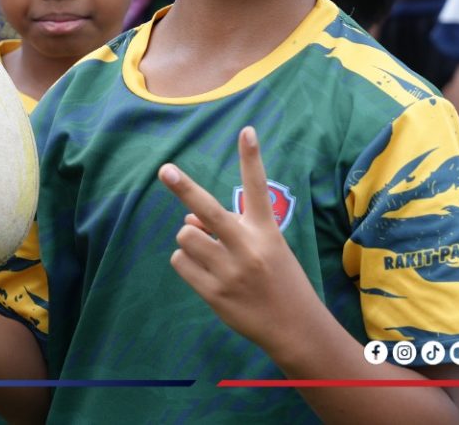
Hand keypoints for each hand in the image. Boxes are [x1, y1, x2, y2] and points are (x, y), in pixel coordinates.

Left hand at [159, 127, 322, 350]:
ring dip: (190, 240)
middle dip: (184, 188)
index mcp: (265, 231)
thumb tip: (187, 217)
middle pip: (208, 210)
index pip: (257, 188)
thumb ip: (227, 228)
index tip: (246, 130)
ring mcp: (229, 270)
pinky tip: (205, 273)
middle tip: (165, 170)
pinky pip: (180, 261)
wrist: (294, 327)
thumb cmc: (278, 279)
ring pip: (186, 236)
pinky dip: (186, 261)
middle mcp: (247, 247)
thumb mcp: (264, 248)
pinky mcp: (213, 291)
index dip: (251, 158)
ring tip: (210, 254)